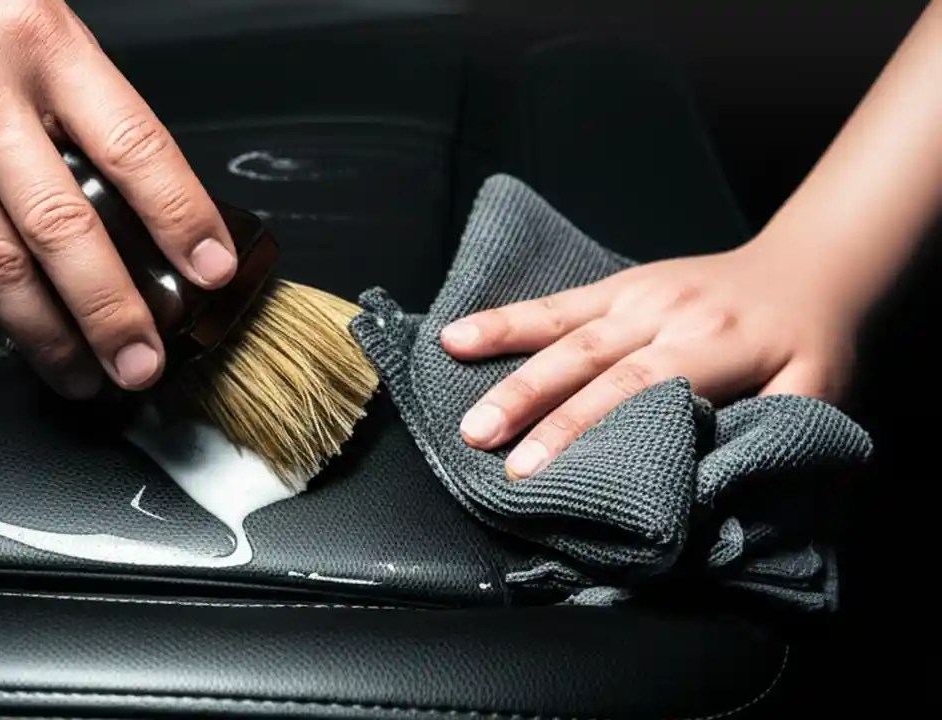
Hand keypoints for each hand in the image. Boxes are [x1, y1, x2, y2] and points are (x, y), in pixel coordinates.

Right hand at [0, 0, 236, 395]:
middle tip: (142, 363)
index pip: (132, 147)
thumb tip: (140, 183)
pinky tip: (8, 331)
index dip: (181, 218)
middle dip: (112, 311)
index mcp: (39, 42)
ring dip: (45, 334)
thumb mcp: (28, 7)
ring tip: (81, 374)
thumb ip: (79, 89)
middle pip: (63, 228)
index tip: (210, 269)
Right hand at [439, 244, 857, 478]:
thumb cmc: (811, 345)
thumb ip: (771, 429)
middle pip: (589, 359)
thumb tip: (706, 480)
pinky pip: (557, 304)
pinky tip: (455, 337)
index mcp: (717, 343)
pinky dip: (504, 321)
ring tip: (465, 409)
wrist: (808, 267)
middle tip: (479, 442)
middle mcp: (669, 312)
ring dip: (506, 368)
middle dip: (529, 401)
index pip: (637, 388)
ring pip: (564, 331)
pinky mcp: (619, 286)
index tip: (534, 469)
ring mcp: (638, 294)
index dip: (581, 426)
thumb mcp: (819, 392)